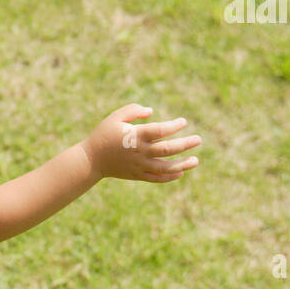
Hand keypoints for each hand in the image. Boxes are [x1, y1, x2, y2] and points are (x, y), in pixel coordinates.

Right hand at [83, 104, 200, 182]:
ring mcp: (139, 165)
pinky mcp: (137, 175)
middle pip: (168, 149)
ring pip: (165, 167)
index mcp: (135, 136)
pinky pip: (156, 178)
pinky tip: (180, 172)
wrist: (91, 160)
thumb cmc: (103, 134)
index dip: (174, 126)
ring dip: (182, 164)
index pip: (160, 131)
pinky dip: (169, 177)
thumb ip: (133, 111)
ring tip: (196, 160)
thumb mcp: (115, 117)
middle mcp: (140, 151)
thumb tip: (151, 111)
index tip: (183, 122)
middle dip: (185, 144)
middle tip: (198, 139)